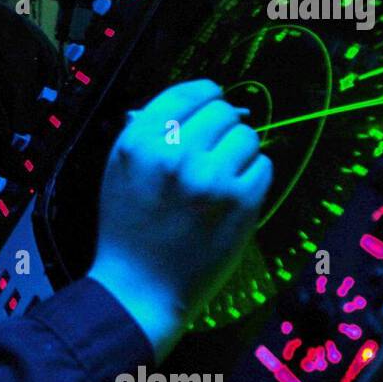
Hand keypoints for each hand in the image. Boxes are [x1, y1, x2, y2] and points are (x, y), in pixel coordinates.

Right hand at [89, 79, 272, 359]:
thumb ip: (146, 132)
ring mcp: (211, 178)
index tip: (212, 101)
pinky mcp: (241, 203)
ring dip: (239, 152)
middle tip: (215, 149)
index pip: (187, 93)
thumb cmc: (127, 229)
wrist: (139, 288)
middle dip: (223, 126)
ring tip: (222, 176)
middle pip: (223, 111)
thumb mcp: (119, 170)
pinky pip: (264, 166)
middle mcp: (176, 154)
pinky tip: (232, 195)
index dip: (205, 94)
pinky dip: (252, 176)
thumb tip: (189, 102)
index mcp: (140, 142)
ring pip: (248, 136)